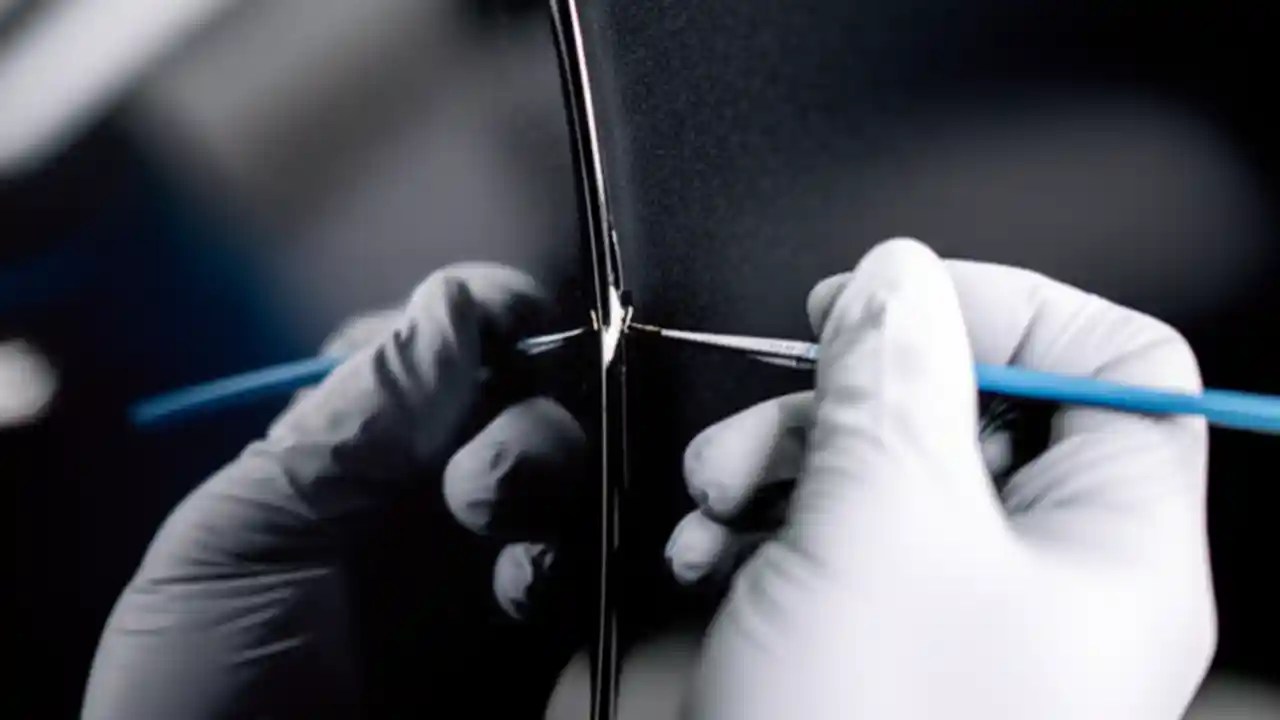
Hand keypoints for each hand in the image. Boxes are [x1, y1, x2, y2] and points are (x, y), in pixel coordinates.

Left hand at [84, 264, 586, 717]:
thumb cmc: (202, 690)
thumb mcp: (240, 538)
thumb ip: (345, 422)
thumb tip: (457, 303)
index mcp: (362, 455)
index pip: (455, 348)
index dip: (496, 321)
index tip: (517, 322)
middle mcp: (445, 499)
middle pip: (542, 403)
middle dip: (527, 427)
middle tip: (475, 498)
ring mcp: (506, 571)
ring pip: (593, 482)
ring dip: (573, 497)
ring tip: (511, 570)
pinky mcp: (555, 646)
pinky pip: (617, 575)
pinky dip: (616, 564)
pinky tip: (541, 601)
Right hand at [673, 239, 1214, 718]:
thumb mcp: (882, 532)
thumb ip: (893, 381)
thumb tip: (896, 282)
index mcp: (1110, 552)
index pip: (1116, 366)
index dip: (1013, 309)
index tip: (902, 299)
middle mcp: (1036, 578)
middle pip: (972, 406)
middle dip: (858, 392)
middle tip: (787, 410)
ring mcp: (938, 607)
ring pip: (877, 463)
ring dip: (782, 455)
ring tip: (721, 497)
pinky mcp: (854, 631)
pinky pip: (818, 531)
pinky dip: (753, 521)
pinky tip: (709, 552)